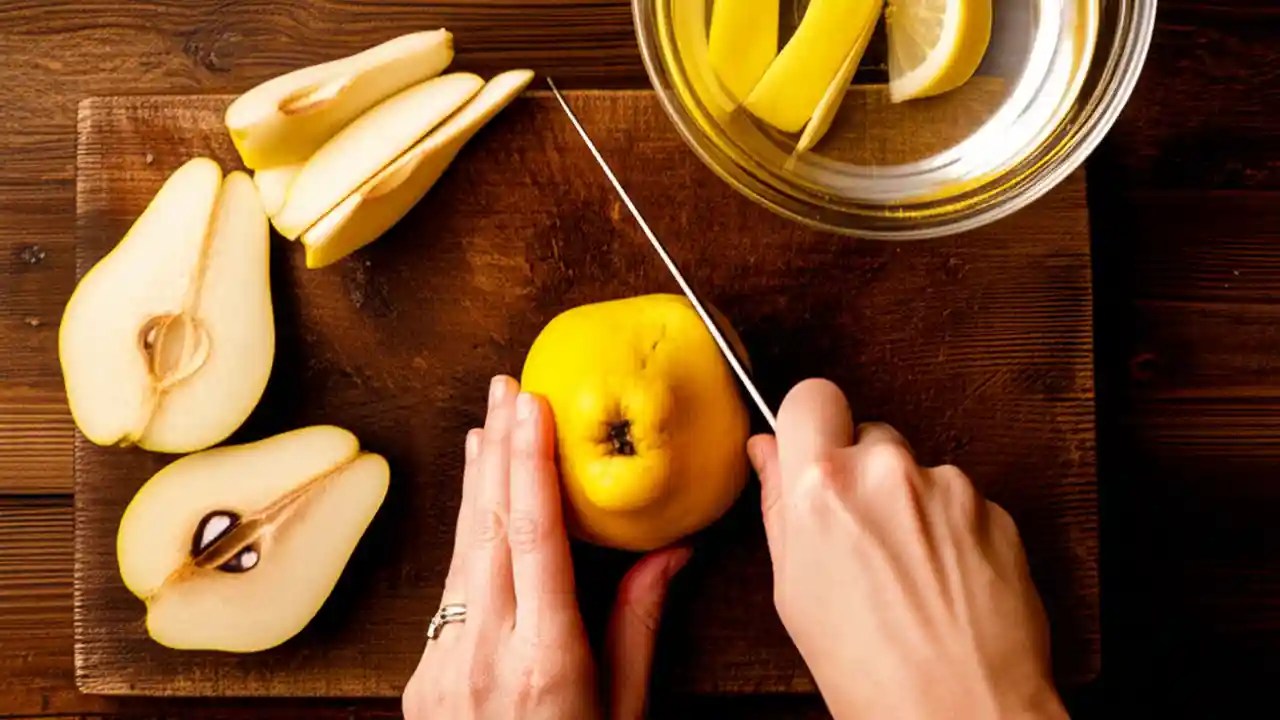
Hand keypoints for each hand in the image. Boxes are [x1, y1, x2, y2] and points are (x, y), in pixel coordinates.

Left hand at [403, 376, 689, 719]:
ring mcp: (442, 666)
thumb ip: (639, 628)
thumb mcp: (626, 715)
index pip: (535, 538)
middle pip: (488, 527)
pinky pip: (451, 591)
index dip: (532, 462)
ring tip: (488, 426)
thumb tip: (671, 551)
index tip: (533, 405)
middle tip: (507, 387)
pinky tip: (479, 509)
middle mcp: (484, 655)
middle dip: (498, 448)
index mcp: (546, 663)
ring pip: (462, 551)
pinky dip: (468, 538)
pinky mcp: (421, 677)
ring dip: (477, 484)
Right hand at [747, 379, 1066, 719]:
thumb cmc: (870, 673)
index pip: (810, 395)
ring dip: (910, 505)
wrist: (962, 714)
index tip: (812, 447)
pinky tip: (944, 584)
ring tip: (908, 576)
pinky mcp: (996, 509)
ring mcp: (949, 487)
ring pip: (916, 470)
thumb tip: (768, 452)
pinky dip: (951, 531)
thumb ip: (779, 507)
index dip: (809, 420)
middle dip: (861, 473)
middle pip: (867, 434)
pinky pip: (960, 501)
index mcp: (822, 487)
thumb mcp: (793, 591)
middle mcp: (887, 471)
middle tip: (861, 539)